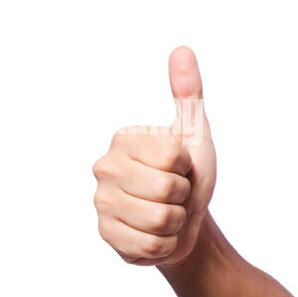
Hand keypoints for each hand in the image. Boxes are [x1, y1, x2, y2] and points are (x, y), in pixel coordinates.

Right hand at [92, 47, 216, 266]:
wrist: (186, 221)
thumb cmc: (189, 174)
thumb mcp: (195, 134)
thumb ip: (189, 94)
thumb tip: (182, 50)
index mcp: (123, 140)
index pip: (173, 157)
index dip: (188, 167)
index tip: (180, 168)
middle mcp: (104, 169)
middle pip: (167, 191)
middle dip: (184, 196)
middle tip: (175, 193)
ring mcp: (102, 205)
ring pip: (161, 220)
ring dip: (177, 221)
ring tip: (168, 213)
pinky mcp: (108, 238)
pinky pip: (153, 246)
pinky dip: (167, 244)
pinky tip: (159, 233)